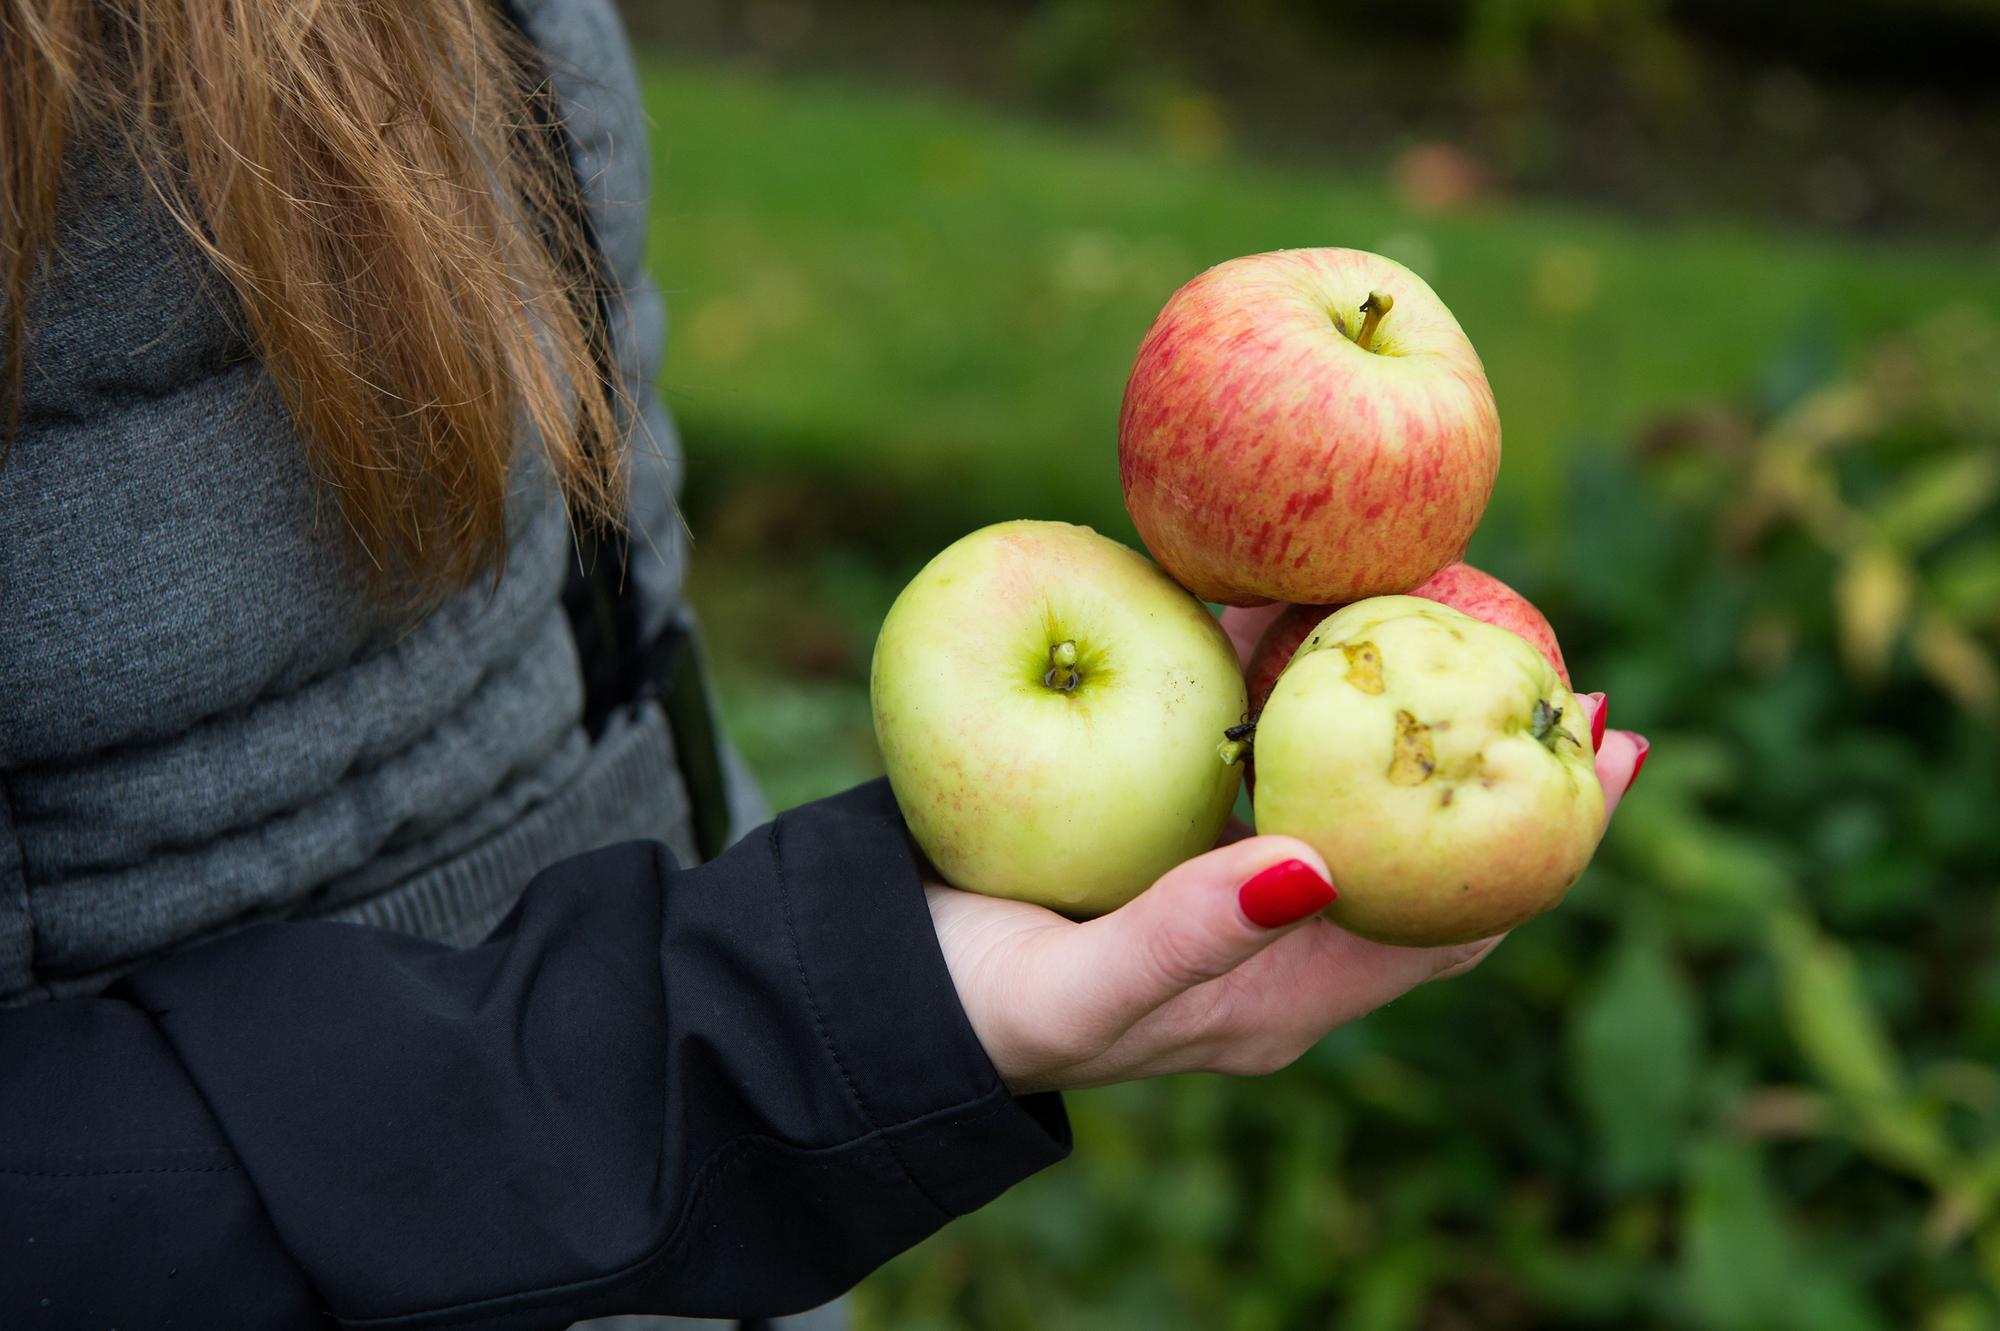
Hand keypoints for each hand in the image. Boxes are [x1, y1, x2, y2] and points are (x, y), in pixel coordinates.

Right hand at [928, 613, 1647, 1095]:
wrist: (880, 989)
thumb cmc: (979, 1006)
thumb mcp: (1081, 990)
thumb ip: (1188, 939)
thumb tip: (1319, 865)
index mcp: (1287, 995)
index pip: (1452, 923)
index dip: (1541, 845)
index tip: (1611, 749)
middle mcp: (1282, 943)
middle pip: (1430, 857)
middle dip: (1504, 775)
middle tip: (1578, 682)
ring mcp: (1233, 887)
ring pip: (1354, 796)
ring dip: (1409, 725)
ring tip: (1469, 630)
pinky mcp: (1177, 837)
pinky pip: (1267, 759)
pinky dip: (1305, 695)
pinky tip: (1317, 620)